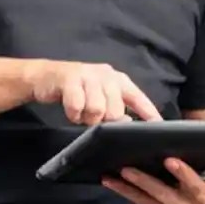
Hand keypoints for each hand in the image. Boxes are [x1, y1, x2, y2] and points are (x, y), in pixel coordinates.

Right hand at [24, 60, 162, 124]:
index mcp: (118, 80)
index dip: (149, 113)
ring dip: (87, 118)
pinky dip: (74, 114)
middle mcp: (106, 75)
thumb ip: (116, 109)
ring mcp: (88, 75)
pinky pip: (77, 106)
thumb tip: (129, 124)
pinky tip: (72, 111)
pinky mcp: (70, 78)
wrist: (45, 76)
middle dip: (106, 122)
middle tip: (94, 122)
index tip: (159, 128)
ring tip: (81, 115)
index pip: (138, 97)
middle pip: (116, 109)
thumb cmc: (77, 90)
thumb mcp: (100, 97)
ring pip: (97, 109)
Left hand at [103, 155, 204, 203]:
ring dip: (127, 190)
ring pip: (147, 202)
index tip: (170, 161)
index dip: (182, 175)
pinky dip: (128, 195)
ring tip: (109, 177)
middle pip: (162, 195)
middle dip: (143, 182)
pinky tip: (113, 183)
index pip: (193, 186)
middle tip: (126, 168)